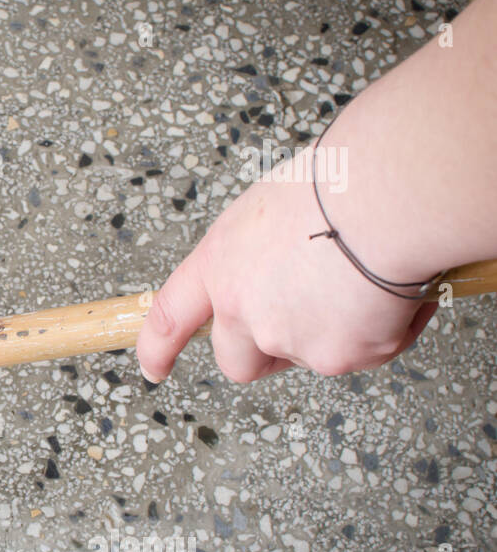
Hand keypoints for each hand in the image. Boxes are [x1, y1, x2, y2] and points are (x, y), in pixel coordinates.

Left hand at [135, 155, 437, 382]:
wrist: (385, 197)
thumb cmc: (336, 183)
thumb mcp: (270, 209)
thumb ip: (257, 254)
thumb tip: (276, 269)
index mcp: (219, 265)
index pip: (169, 318)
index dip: (157, 349)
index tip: (153, 368)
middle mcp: (244, 311)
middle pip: (239, 361)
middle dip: (265, 354)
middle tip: (304, 325)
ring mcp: (290, 339)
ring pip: (310, 355)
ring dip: (335, 331)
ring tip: (368, 278)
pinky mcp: (340, 356)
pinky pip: (366, 352)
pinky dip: (387, 328)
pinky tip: (399, 287)